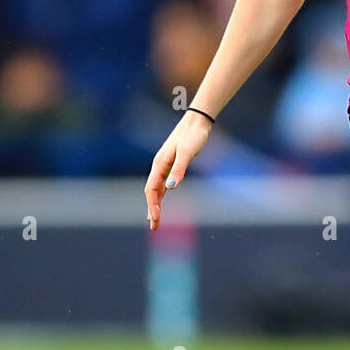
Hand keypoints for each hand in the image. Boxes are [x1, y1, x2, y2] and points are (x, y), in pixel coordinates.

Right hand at [144, 112, 212, 229]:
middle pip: (152, 192)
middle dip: (152, 210)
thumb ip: (179, 169)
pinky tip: (161, 203)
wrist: (198, 122)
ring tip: (155, 221)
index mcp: (160, 164)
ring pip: (157, 189)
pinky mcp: (172, 165)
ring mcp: (165, 166)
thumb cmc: (193, 136)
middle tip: (154, 227)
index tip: (156, 219)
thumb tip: (171, 188)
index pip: (152, 189)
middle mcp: (159, 166)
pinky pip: (163, 184)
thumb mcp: (187, 153)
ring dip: (155, 205)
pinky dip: (161, 196)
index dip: (152, 205)